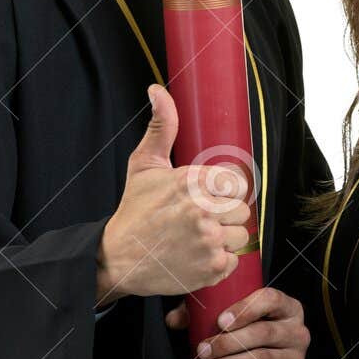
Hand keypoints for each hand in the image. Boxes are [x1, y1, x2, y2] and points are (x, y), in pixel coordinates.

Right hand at [97, 84, 251, 303]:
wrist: (118, 258)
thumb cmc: (135, 210)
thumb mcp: (144, 164)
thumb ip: (161, 126)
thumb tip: (157, 90)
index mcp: (192, 181)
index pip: (237, 184)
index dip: (223, 193)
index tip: (205, 200)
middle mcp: (202, 210)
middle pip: (241, 210)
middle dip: (223, 216)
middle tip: (196, 221)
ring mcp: (208, 241)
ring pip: (240, 236)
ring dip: (222, 239)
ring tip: (196, 238)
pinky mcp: (211, 268)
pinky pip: (234, 261)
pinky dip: (218, 262)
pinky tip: (196, 255)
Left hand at [165, 287, 308, 358]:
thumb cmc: (252, 338)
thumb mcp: (234, 321)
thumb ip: (204, 314)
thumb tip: (174, 319)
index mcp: (286, 307)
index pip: (271, 299)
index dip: (246, 308)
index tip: (220, 320)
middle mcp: (297, 331)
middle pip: (264, 332)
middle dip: (228, 342)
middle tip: (203, 349)